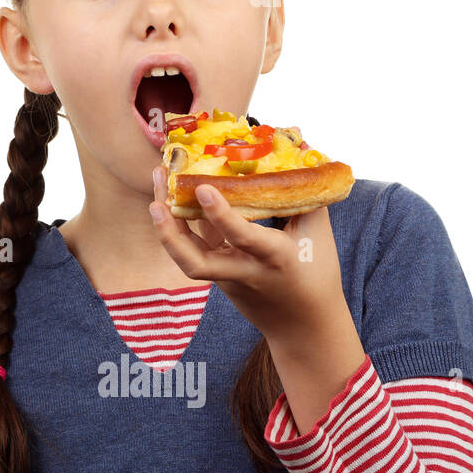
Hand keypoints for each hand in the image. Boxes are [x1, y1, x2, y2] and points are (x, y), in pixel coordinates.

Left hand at [148, 165, 347, 342]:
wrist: (302, 326)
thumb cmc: (315, 273)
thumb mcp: (317, 234)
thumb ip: (304, 193)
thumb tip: (299, 146)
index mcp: (273, 258)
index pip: (241, 238)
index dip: (221, 214)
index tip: (203, 188)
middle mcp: (242, 271)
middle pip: (195, 262)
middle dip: (169, 233)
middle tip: (156, 199)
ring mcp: (224, 278)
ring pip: (187, 258)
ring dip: (166, 226)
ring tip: (156, 188)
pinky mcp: (216, 277)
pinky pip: (195, 249)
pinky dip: (182, 225)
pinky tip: (172, 197)